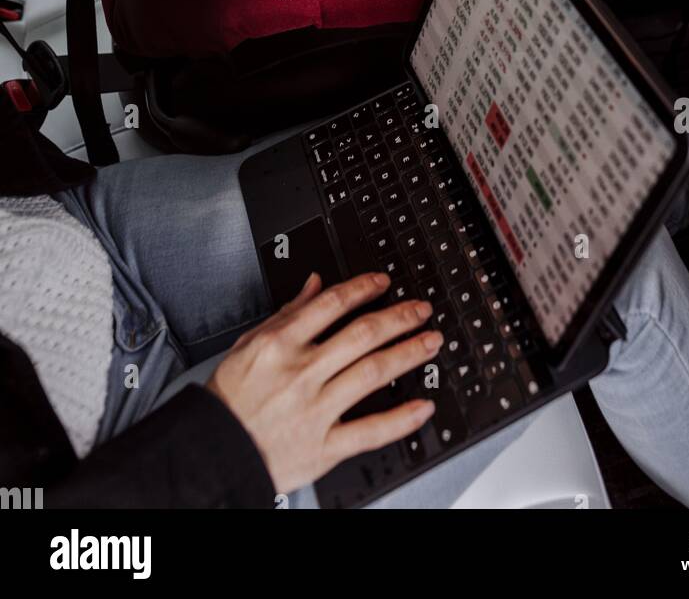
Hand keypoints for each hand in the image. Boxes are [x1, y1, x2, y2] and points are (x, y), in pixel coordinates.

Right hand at [206, 271, 440, 495]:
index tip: (384, 283)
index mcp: (281, 344)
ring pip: (373, 373)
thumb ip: (287, 313)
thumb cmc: (229, 399)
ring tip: (431, 342)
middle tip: (421, 310)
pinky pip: (369, 431)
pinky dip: (400, 419)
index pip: (333, 304)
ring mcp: (315, 409)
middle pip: (363, 335)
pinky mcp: (323, 446)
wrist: (212, 451)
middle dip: (399, 317)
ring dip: (408, 354)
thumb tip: (316, 284)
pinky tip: (422, 406)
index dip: (364, 288)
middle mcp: (301, 373)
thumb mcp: (249, 343)